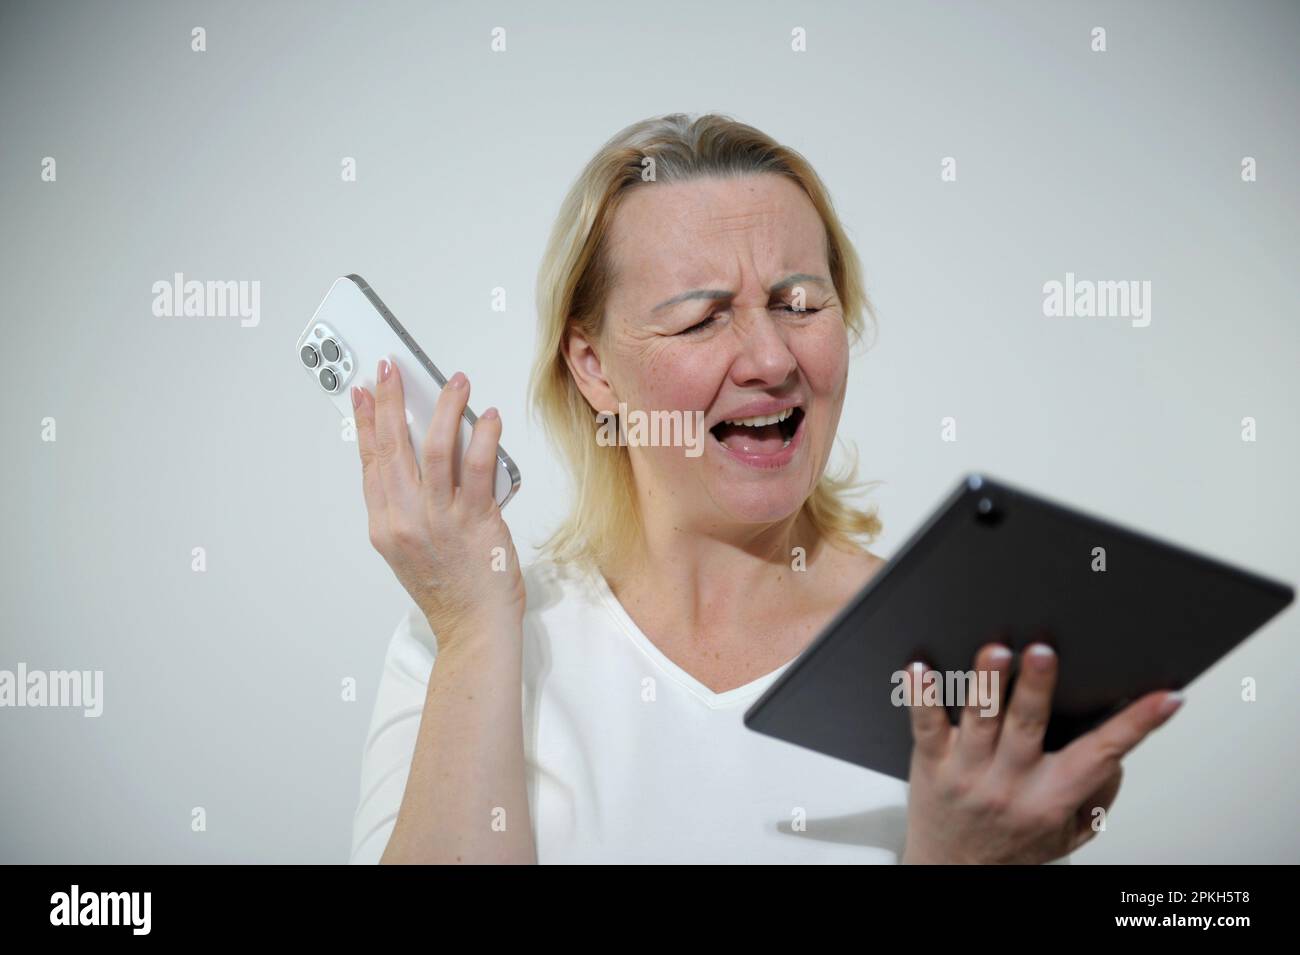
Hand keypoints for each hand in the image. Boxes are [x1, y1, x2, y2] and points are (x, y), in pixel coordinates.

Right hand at [352, 358, 525, 645]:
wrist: (475, 627)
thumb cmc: (450, 591)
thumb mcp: (410, 549)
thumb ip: (409, 507)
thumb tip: (422, 460)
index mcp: (386, 525)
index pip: (370, 462)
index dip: (365, 422)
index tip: (363, 392)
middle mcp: (406, 518)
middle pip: (393, 446)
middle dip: (391, 401)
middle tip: (392, 368)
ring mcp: (440, 518)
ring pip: (436, 448)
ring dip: (444, 408)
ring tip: (454, 382)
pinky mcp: (475, 519)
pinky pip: (479, 467)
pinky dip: (484, 436)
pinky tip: (489, 418)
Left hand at [901, 642, 1183, 863]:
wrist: (954, 873)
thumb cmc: (1012, 846)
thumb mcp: (1069, 833)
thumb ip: (1098, 794)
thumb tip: (1118, 752)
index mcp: (1051, 797)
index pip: (1101, 755)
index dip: (1137, 725)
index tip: (1164, 697)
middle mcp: (1009, 783)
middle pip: (1026, 727)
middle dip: (1037, 688)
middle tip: (1045, 652)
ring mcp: (967, 773)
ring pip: (978, 721)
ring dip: (987, 683)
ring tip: (996, 651)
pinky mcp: (931, 764)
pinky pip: (924, 727)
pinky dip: (921, 698)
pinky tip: (920, 670)